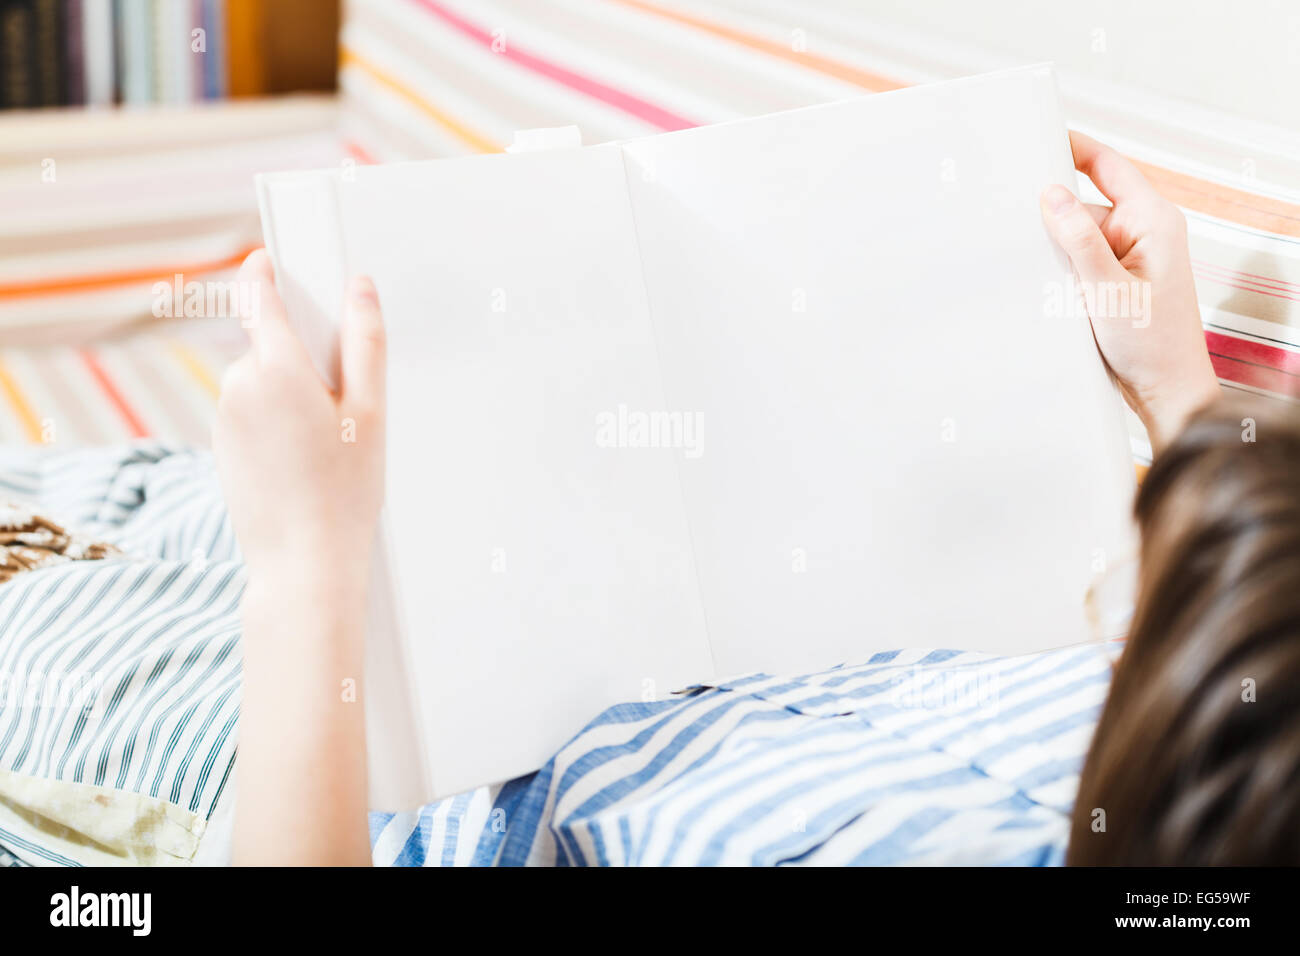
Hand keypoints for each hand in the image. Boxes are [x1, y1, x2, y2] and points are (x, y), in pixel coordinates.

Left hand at [217, 249, 383, 865]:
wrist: (302, 566)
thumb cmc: (342, 496)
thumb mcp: (371, 413)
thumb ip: (365, 343)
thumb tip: (361, 289)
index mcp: (275, 368)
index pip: (258, 293)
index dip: (267, 268)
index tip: (277, 254)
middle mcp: (238, 385)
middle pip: (271, 341)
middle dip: (304, 353)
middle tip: (346, 395)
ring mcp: (226, 417)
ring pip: (264, 379)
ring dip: (294, 391)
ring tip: (331, 440)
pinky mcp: (224, 444)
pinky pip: (255, 411)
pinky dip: (280, 420)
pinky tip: (309, 459)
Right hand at [1041, 131, 1219, 451]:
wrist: (1166, 393)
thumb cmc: (1152, 345)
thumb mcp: (1108, 289)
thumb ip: (1079, 239)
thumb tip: (1052, 193)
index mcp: (1152, 221)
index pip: (1108, 166)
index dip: (1073, 148)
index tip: (1037, 136)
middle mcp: (1143, 233)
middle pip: (1084, 203)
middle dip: (1051, 212)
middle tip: (1011, 212)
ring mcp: (1129, 258)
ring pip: (1077, 237)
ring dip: (1054, 250)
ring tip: (1029, 265)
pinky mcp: (1116, 282)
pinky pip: (1080, 262)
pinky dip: (1060, 270)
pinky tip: (1042, 284)